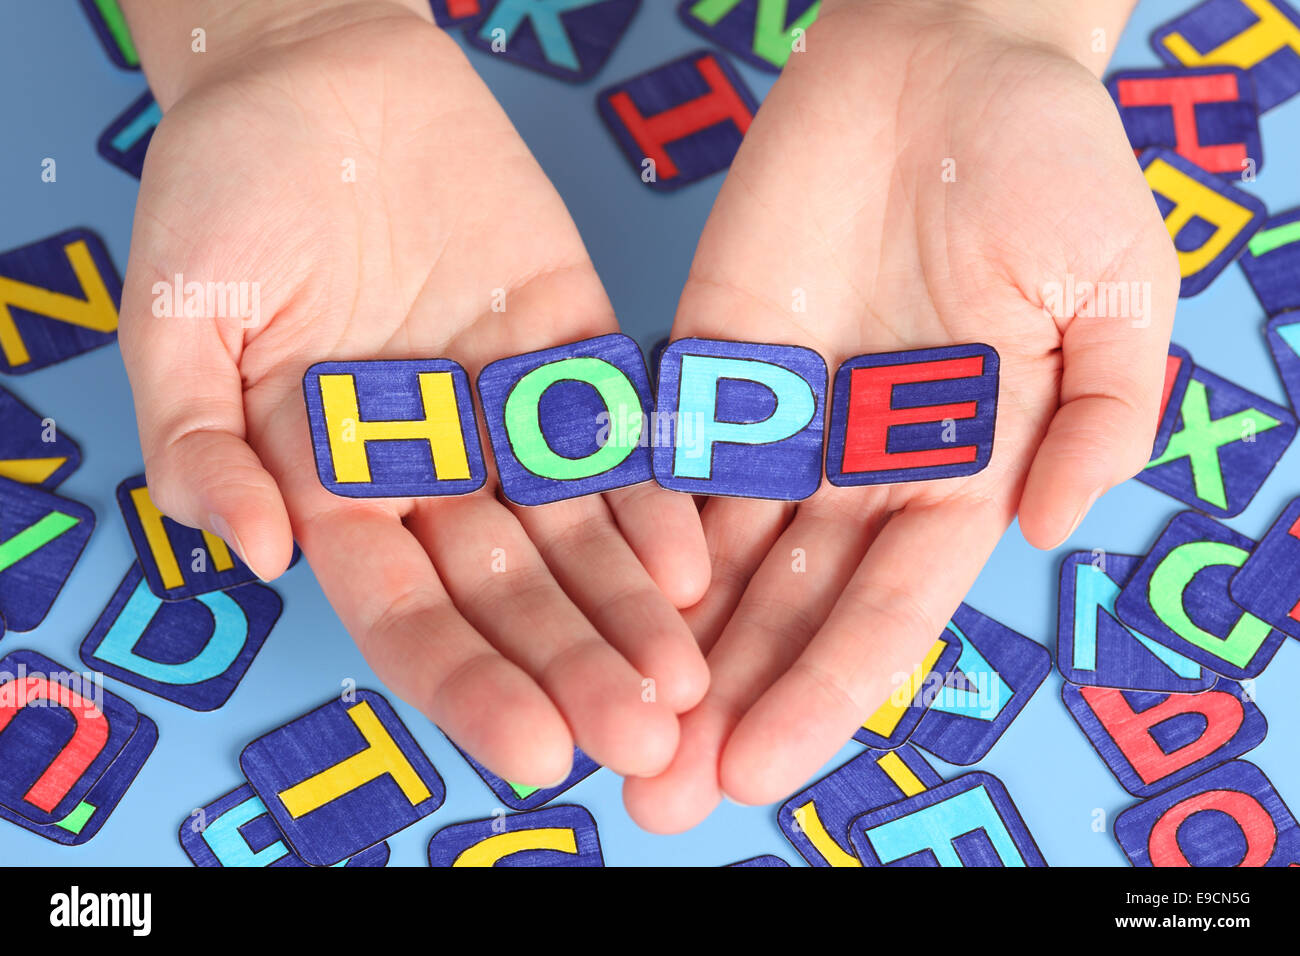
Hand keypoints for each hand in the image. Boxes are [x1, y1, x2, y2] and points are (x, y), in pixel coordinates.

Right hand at [116, 0, 709, 786]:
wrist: (320, 75)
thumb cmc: (229, 191)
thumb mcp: (179, 318)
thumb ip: (198, 440)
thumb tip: (253, 553)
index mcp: (332, 485)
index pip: (407, 612)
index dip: (468, 682)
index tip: (533, 749)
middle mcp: (431, 471)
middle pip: (509, 595)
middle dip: (574, 669)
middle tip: (642, 739)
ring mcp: (506, 416)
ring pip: (577, 537)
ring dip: (633, 611)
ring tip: (687, 681)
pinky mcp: (571, 351)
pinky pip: (616, 438)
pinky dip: (656, 497)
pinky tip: (699, 562)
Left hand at [624, 0, 1177, 829]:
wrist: (950, 52)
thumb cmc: (1052, 162)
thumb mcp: (1119, 291)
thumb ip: (1102, 418)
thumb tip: (1053, 535)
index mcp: (958, 468)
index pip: (885, 611)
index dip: (826, 694)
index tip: (762, 768)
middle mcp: (862, 465)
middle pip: (786, 609)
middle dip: (727, 704)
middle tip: (662, 794)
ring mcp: (781, 417)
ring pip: (714, 558)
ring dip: (667, 648)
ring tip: (611, 729)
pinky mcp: (713, 359)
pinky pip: (665, 458)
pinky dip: (630, 534)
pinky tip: (586, 602)